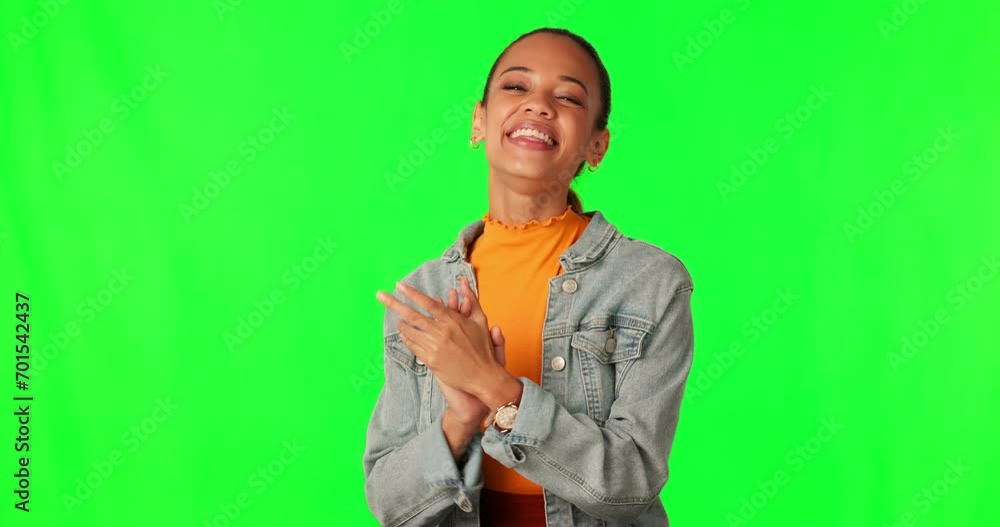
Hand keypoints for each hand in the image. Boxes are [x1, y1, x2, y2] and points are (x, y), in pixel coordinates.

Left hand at [375, 276, 506, 401]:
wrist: (483, 376)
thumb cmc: (483, 347)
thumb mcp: (480, 320)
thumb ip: (471, 299)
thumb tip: (464, 281)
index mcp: (452, 320)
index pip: (428, 303)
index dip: (412, 293)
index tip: (399, 285)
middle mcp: (441, 332)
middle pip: (412, 315)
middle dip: (394, 304)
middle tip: (380, 295)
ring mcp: (434, 347)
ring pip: (410, 332)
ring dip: (401, 324)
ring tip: (398, 320)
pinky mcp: (431, 360)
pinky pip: (413, 346)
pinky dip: (407, 339)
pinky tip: (405, 335)